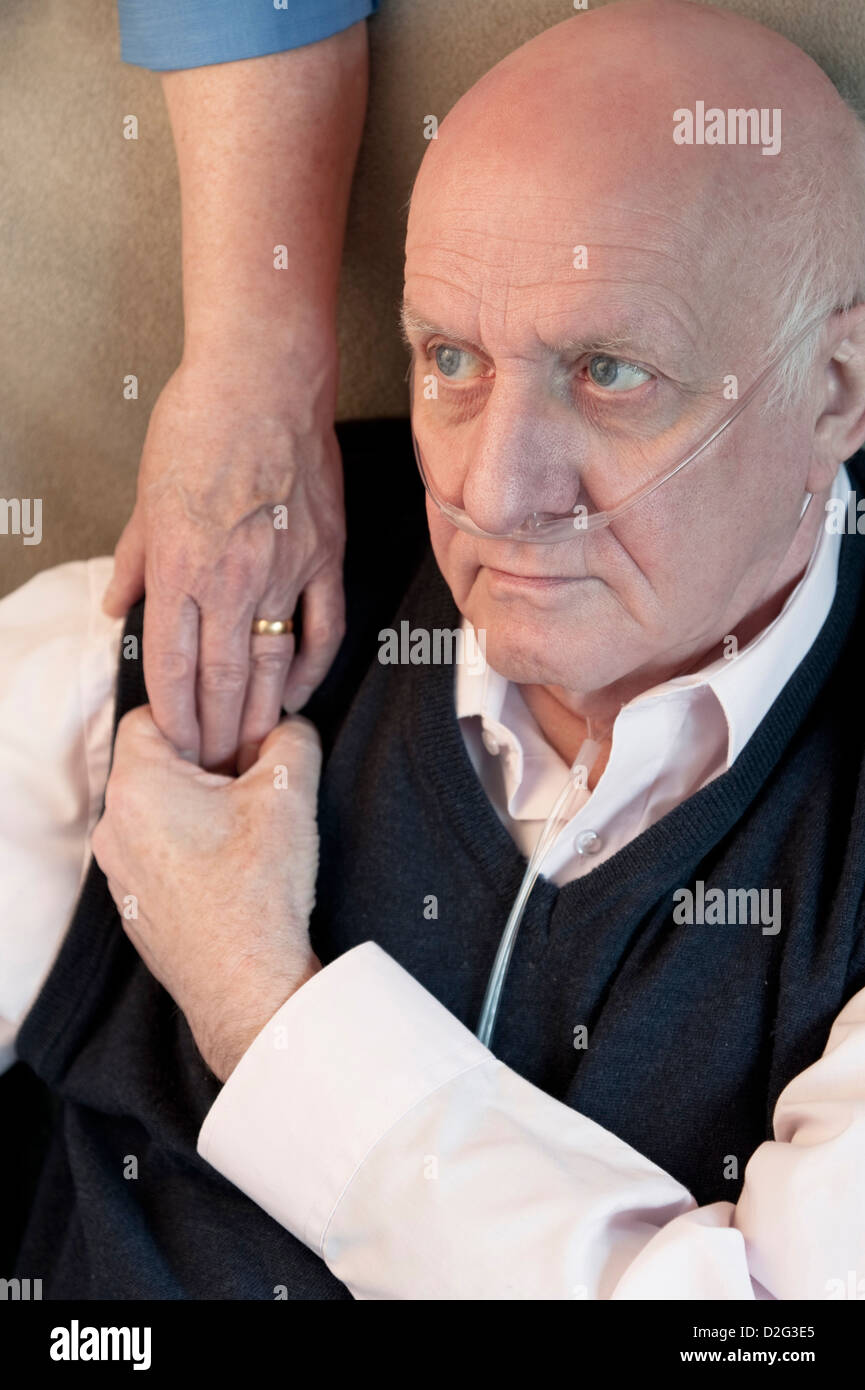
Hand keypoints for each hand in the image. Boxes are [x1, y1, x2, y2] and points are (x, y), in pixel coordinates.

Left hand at [91, 705, 322, 1081]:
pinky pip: (157, 853)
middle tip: (253, 776)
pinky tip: (233, 866)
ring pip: (156, 809)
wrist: (246, 985)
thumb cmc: (258, 890)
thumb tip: (287, 726)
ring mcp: (120, 870)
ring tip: (248, 825)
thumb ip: (291, 738)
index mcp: (137, 786)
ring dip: (198, 806)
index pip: (152, 714)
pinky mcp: (136, 904)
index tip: (236, 733)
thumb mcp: (289, 792)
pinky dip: (190, 847)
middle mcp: (114, 826)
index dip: (198, 713)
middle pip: (154, 763)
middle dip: (204, 762)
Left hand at [103, 356, 345, 771]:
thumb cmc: (199, 424)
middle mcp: (230, 580)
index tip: (175, 746)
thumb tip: (117, 605)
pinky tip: (297, 694)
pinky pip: (322, 629)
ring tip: (252, 751)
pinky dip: (310, 668)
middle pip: (220, 679)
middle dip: (214, 734)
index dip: (172, 716)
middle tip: (215, 768)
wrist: (264, 380)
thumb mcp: (144, 496)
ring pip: (271, 665)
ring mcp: (283, 572)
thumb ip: (134, 561)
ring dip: (259, 716)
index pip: (170, 666)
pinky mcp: (325, 557)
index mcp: (178, 567)